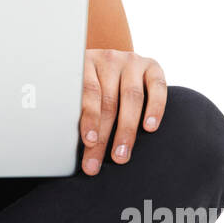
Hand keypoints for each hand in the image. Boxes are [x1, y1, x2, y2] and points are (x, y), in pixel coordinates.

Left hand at [79, 49, 166, 174]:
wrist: (112, 60)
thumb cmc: (91, 83)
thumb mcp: (78, 88)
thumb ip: (75, 108)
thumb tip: (65, 144)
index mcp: (85, 63)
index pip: (88, 93)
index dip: (89, 118)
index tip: (89, 142)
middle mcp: (109, 59)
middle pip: (108, 101)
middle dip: (103, 136)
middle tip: (97, 163)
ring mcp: (131, 61)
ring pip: (131, 97)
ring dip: (126, 129)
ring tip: (121, 154)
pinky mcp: (152, 66)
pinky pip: (158, 87)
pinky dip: (155, 108)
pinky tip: (149, 127)